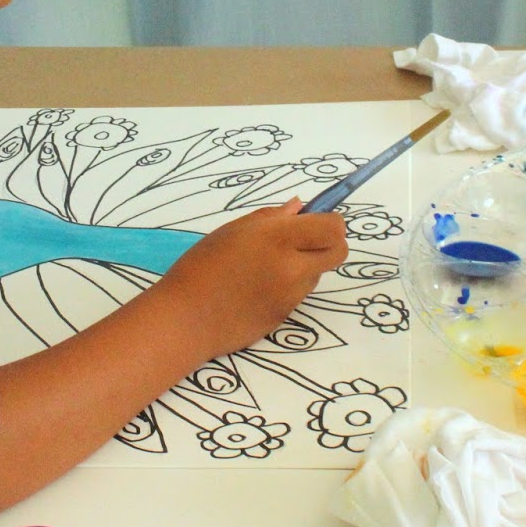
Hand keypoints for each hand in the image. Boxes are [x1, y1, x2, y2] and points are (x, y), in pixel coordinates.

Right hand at [155, 200, 346, 358]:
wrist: (186, 318)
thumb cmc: (202, 266)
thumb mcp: (234, 230)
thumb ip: (272, 217)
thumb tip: (299, 208)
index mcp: (279, 238)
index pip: (334, 227)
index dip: (329, 222)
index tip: (313, 221)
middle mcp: (293, 268)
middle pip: (339, 252)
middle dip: (329, 243)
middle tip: (304, 242)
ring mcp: (292, 296)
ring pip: (318, 273)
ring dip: (306, 266)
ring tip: (267, 267)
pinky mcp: (286, 317)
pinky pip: (299, 294)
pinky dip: (289, 287)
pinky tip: (258, 288)